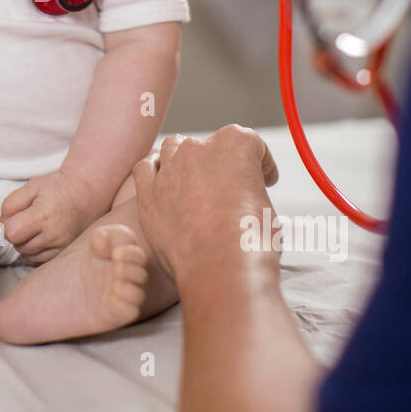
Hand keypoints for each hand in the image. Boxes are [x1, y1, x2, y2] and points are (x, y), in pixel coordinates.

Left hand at [0, 168, 103, 261]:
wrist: (86, 191)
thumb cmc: (57, 187)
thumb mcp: (31, 187)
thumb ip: (10, 205)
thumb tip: (0, 225)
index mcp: (43, 216)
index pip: (11, 233)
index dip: (7, 225)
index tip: (15, 216)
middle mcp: (54, 234)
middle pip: (19, 246)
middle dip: (17, 234)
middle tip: (27, 219)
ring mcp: (62, 245)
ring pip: (28, 255)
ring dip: (26, 244)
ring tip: (35, 227)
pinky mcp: (66, 251)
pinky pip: (40, 260)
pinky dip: (35, 251)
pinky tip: (41, 237)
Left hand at [133, 125, 279, 282]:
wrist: (219, 268)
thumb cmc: (250, 240)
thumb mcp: (266, 203)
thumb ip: (250, 187)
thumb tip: (243, 196)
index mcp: (234, 144)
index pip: (251, 143)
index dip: (260, 164)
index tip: (264, 179)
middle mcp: (198, 149)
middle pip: (209, 145)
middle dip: (219, 164)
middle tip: (227, 191)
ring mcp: (169, 169)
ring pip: (173, 150)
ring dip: (184, 163)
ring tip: (193, 185)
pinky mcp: (148, 193)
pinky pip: (145, 169)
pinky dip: (155, 174)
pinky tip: (165, 187)